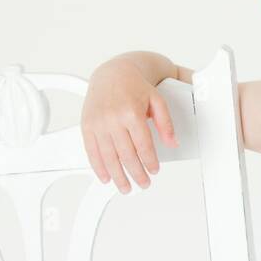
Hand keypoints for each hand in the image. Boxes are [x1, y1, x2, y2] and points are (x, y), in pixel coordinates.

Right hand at [81, 58, 176, 191]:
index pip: (143, 145)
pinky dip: (98, 167)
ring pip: (109, 157)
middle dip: (136, 173)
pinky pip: (92, 151)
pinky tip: (105, 177)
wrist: (112, 73)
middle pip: (126, 155)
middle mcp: (113, 119)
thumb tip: (173, 143)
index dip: (150, 162)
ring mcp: (98, 123)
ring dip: (118, 176)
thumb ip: (166, 123)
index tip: (154, 170)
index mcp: (132, 112)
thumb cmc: (135, 87)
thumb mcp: (158, 101)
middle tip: (144, 183)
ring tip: (126, 187)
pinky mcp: (87, 126)